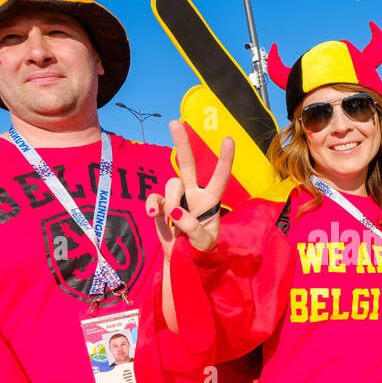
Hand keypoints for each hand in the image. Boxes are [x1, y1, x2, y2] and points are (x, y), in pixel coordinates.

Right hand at [145, 121, 234, 255]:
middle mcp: (194, 194)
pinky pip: (154, 197)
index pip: (220, 177)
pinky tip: (153, 215)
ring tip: (174, 222)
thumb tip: (174, 212)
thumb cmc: (199, 249)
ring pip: (172, 184)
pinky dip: (153, 205)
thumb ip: (193, 228)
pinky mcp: (160, 206)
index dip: (224, 159)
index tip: (228, 139)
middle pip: (188, 164)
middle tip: (175, 122)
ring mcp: (176, 198)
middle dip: (182, 143)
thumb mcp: (204, 243)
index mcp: (211, 201)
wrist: (182, 259)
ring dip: (173, 200)